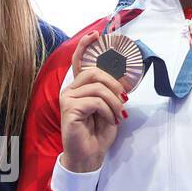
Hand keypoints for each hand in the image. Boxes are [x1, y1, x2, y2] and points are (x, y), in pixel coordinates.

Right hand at [59, 29, 128, 172]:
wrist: (89, 155)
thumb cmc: (98, 132)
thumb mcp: (109, 107)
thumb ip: (111, 91)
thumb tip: (123, 78)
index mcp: (79, 87)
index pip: (79, 61)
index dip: (86, 45)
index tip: (96, 35)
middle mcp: (70, 90)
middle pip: (95, 72)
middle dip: (115, 84)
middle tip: (123, 100)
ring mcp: (68, 99)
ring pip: (98, 87)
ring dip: (114, 102)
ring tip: (117, 116)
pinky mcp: (69, 109)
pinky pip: (95, 101)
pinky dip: (108, 111)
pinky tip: (109, 120)